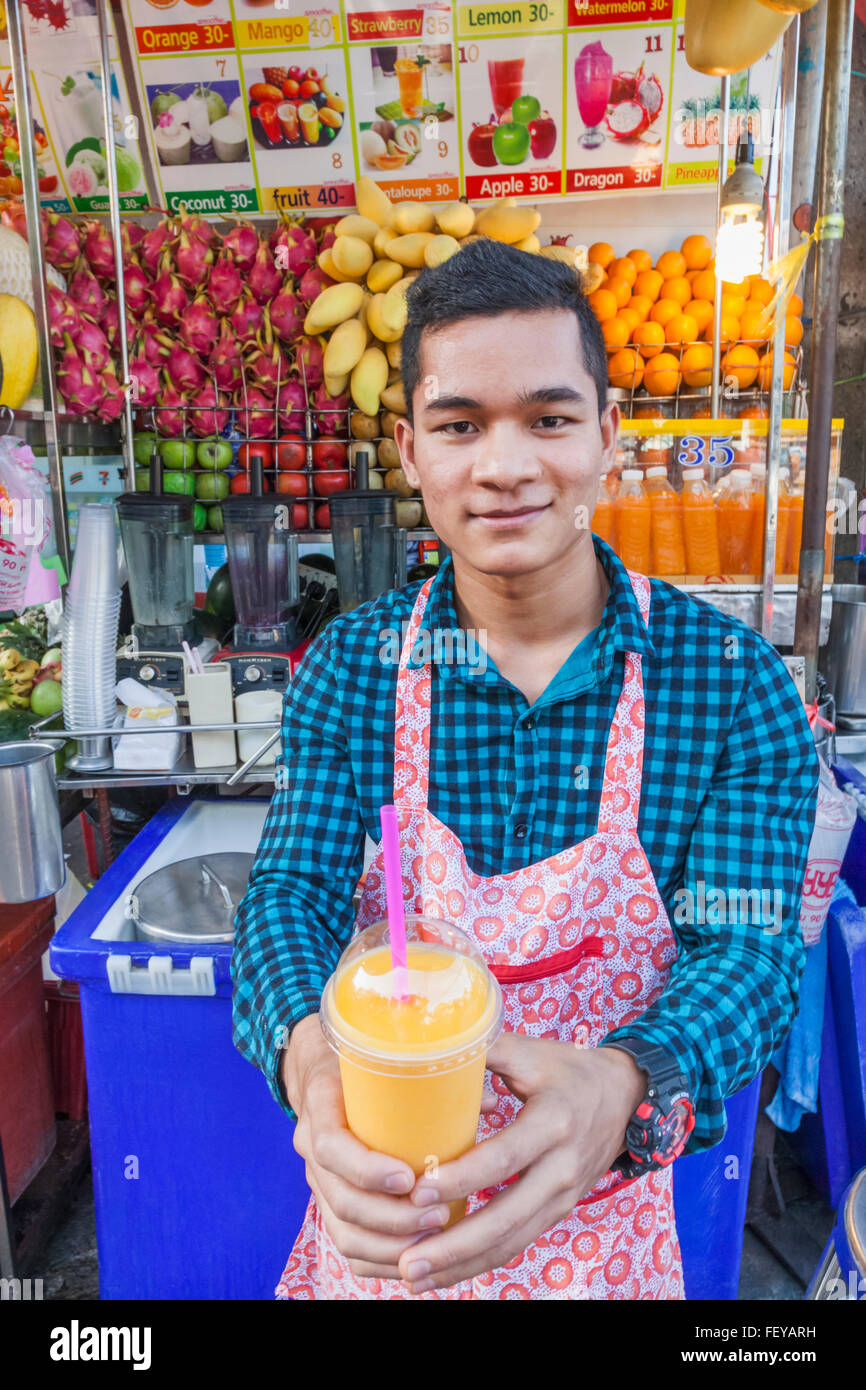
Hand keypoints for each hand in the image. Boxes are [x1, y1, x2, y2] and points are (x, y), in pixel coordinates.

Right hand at [283, 1015, 452, 1280]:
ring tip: (435, 1235)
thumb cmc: (363, 1060)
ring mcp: (318, 1179)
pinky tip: (414, 1257)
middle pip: (342, 1201)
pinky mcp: (329, 1200)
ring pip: (343, 1231)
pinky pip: (346, 1244)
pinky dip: (379, 1260)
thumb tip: (490, 1105)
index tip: (410, 1178)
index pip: (330, 1147)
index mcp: (320, 1102)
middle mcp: (310, 1145)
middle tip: (440, 1214)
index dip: (368, 1170)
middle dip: (393, 1218)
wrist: (321, 1067)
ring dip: (390, 1245)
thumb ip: (433, 1074)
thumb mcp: (385, 1054)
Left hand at [396, 1035, 644, 1294]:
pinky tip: (443, 1272)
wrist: (623, 1097)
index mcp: (554, 1122)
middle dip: (454, 1244)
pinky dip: (479, 1262)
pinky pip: (516, 1245)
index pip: (505, 1158)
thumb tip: (430, 1044)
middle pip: (506, 1217)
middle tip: (407, 1260)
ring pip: (510, 1242)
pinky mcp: (556, 1212)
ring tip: (413, 1276)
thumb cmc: (567, 1070)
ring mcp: (562, 1197)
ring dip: (461, 1264)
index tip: (420, 1190)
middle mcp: (561, 1168)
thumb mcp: (532, 1052)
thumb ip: (486, 1049)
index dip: (464, 1177)